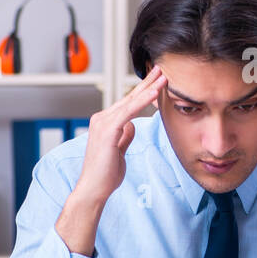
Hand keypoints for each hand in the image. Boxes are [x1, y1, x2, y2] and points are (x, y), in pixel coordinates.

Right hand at [55, 65, 165, 253]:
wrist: (94, 189)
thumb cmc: (105, 174)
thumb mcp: (118, 151)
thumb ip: (124, 136)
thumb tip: (131, 125)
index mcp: (105, 123)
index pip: (127, 103)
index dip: (142, 91)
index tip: (156, 81)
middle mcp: (101, 118)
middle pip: (129, 97)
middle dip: (146, 83)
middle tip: (160, 69)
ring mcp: (103, 122)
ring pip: (130, 101)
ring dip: (148, 88)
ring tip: (163, 76)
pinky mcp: (108, 129)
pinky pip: (129, 111)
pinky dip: (142, 101)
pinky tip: (154, 92)